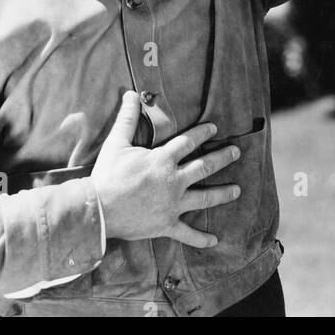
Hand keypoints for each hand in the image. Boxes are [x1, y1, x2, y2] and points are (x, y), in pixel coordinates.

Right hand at [91, 91, 240, 247]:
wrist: (97, 211)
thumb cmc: (107, 176)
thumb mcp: (117, 143)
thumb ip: (127, 118)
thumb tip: (130, 93)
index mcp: (163, 160)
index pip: (188, 142)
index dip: (203, 133)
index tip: (214, 128)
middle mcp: (173, 181)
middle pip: (204, 167)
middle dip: (222, 158)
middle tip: (236, 152)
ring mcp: (172, 205)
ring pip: (203, 198)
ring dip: (222, 194)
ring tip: (237, 190)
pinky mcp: (166, 225)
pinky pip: (187, 233)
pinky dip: (201, 238)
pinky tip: (214, 240)